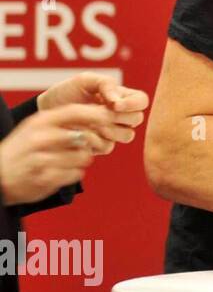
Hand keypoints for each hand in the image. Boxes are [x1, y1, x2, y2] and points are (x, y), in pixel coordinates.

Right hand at [0, 103, 117, 204]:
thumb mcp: (36, 128)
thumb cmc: (23, 149)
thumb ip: (63, 121)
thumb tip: (99, 114)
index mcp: (39, 122)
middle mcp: (40, 138)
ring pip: (83, 157)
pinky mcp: (45, 179)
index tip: (109, 118)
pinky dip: (74, 173)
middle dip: (90, 142)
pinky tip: (62, 171)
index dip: (96, 114)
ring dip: (82, 159)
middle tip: (85, 145)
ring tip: (69, 159)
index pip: (75, 111)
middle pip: (84, 136)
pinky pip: (77, 174)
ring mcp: (42, 159)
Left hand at [38, 73, 148, 155]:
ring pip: (127, 135)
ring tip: (90, 121)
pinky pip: (108, 147)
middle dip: (119, 116)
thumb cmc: (67, 92)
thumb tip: (118, 101)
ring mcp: (113, 132)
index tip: (114, 104)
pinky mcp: (101, 146)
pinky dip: (94, 139)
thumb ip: (106, 84)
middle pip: (137, 119)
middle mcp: (122, 116)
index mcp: (123, 98)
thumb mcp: (85, 80)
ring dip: (109, 128)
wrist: (47, 110)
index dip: (133, 104)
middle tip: (100, 112)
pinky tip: (82, 131)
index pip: (142, 101)